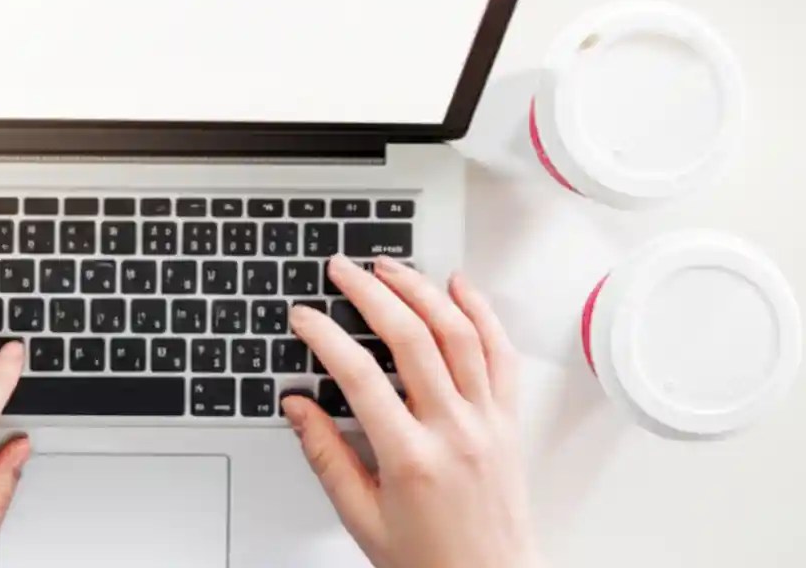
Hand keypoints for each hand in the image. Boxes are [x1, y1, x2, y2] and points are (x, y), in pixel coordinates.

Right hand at [282, 256, 540, 567]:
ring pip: (459, 334)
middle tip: (343, 271)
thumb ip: (327, 455)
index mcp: (411, 459)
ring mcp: (487, 421)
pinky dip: (482, 312)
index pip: (360, 376)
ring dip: (422, 290)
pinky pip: (501, 353)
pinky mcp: (509, 419)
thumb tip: (297, 407)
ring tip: (390, 267)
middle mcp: (454, 431)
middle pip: (411, 338)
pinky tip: (461, 287)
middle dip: (371, 293)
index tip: (305, 317)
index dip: (326, 337)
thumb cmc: (429, 560)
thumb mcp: (361, 517)